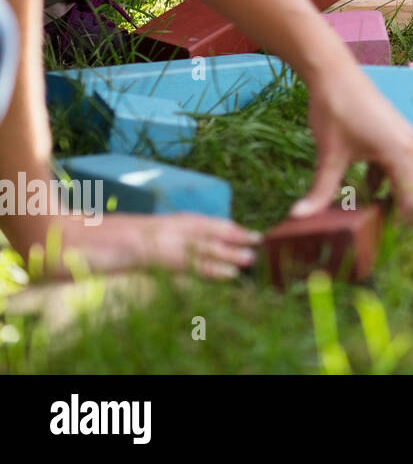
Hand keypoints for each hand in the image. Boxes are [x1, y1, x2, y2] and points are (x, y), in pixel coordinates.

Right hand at [32, 213, 261, 280]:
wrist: (66, 238)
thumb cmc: (97, 242)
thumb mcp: (133, 239)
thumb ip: (154, 242)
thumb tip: (171, 252)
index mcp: (161, 221)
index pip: (201, 221)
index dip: (226, 227)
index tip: (248, 231)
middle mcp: (164, 225)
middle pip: (209, 229)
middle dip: (236, 236)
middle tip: (263, 240)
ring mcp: (158, 237)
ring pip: (203, 245)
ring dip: (230, 252)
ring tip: (254, 259)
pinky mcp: (150, 253)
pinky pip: (187, 262)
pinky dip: (211, 269)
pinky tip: (229, 275)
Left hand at [293, 72, 412, 223]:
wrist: (334, 73)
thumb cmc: (335, 110)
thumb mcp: (329, 155)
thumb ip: (320, 191)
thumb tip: (298, 218)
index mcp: (401, 154)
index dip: (399, 225)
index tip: (377, 238)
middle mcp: (412, 148)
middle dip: (406, 214)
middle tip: (378, 229)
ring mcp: (408, 140)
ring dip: (400, 197)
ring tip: (372, 213)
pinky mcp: (399, 135)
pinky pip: (405, 167)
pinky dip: (392, 182)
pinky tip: (366, 190)